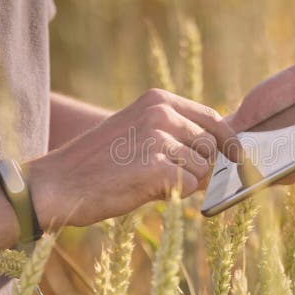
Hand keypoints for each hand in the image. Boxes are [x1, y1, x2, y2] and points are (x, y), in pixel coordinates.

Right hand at [30, 89, 241, 227]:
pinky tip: (145, 191)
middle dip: (200, 166)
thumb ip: (172, 132)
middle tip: (166, 177)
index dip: (229, 140)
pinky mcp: (157, 168)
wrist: (57, 184)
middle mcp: (161, 113)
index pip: (212, 116)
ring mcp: (159, 139)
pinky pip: (190, 185)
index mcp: (157, 99)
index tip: (238, 157)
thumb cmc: (97, 163)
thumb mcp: (135, 130)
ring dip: (184, 182)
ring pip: (202, 167)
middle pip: (211, 145)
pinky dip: (175, 195)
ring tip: (147, 181)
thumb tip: (221, 151)